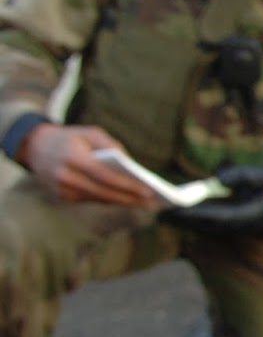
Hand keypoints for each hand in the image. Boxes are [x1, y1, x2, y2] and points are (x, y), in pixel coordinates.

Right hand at [22, 125, 161, 206]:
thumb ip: (111, 145)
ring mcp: (62, 189)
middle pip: (104, 192)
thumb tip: (131, 164)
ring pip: (99, 198)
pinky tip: (128, 200)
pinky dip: (110, 200)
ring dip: (123, 202)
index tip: (148, 191)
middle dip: (130, 198)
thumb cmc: (70, 137)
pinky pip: (91, 199)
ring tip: (146, 203)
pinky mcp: (63, 196)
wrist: (35, 147)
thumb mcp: (90, 133)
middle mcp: (66, 176)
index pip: (105, 176)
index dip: (127, 185)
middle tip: (153, 202)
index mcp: (73, 158)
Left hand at [160, 166, 262, 235]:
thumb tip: (217, 177)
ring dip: (184, 223)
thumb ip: (241, 175)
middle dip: (182, 220)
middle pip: (206, 226)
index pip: (216, 216)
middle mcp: (241, 226)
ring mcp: (237, 229)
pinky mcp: (234, 228)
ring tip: (162, 214)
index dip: (194, 214)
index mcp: (250, 215)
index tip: (175, 209)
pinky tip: (178, 215)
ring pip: (206, 229)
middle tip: (158, 213)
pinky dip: (193, 222)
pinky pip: (210, 227)